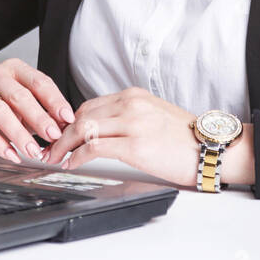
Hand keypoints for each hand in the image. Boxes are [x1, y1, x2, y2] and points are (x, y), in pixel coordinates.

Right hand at [0, 58, 74, 163]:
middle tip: (52, 135)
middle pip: (19, 95)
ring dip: (18, 133)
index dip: (54, 100)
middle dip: (38, 117)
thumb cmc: (0, 102)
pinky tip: (11, 154)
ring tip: (32, 150)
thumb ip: (42, 110)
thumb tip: (63, 125)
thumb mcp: (23, 102)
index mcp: (14, 69)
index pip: (38, 81)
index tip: (67, 118)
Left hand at [40, 86, 198, 188]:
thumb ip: (128, 117)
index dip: (69, 122)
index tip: (59, 136)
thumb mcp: (153, 116)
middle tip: (49, 148)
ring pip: (83, 129)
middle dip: (60, 133)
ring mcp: (132, 123)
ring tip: (55, 158)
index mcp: (133, 96)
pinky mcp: (134, 145)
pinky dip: (77, 156)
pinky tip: (71, 163)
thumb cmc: (185, 139)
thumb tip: (102, 132)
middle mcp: (130, 104)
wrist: (211, 148)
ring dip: (63, 145)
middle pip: (81, 115)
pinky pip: (94, 148)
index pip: (89, 106)